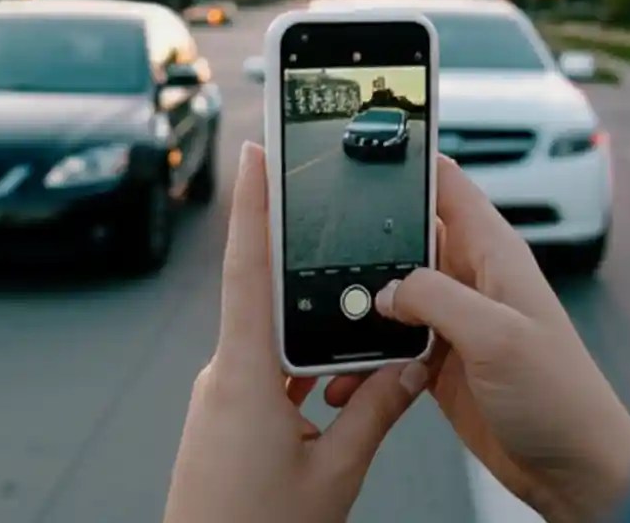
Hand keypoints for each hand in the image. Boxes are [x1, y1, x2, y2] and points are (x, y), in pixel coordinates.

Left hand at [164, 142, 429, 522]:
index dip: (253, 207)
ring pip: (276, 344)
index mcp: (245, 379)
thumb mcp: (335, 473)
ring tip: (359, 349)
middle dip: (314, 279)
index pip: (248, 270)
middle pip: (271, 302)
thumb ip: (376, 411)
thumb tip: (408, 366)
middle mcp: (225, 377)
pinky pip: (268, 374)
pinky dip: (303, 372)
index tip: (255, 155)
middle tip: (342, 242)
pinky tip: (333, 390)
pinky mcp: (225, 416)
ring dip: (316, 340)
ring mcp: (222, 397)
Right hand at [327, 156, 629, 522]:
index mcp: (494, 255)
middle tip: (319, 251)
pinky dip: (365, 355)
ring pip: (391, 294)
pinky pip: (391, 344)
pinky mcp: (440, 361)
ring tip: (328, 321)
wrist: (572, 469)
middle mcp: (472, 280)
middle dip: (364, 244)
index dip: (410, 162)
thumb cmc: (561, 398)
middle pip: (406, 239)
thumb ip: (436, 298)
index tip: (364, 145)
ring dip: (361, 308)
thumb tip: (387, 287)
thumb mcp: (496, 335)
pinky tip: (348, 371)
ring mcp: (455, 321)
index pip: (448, 187)